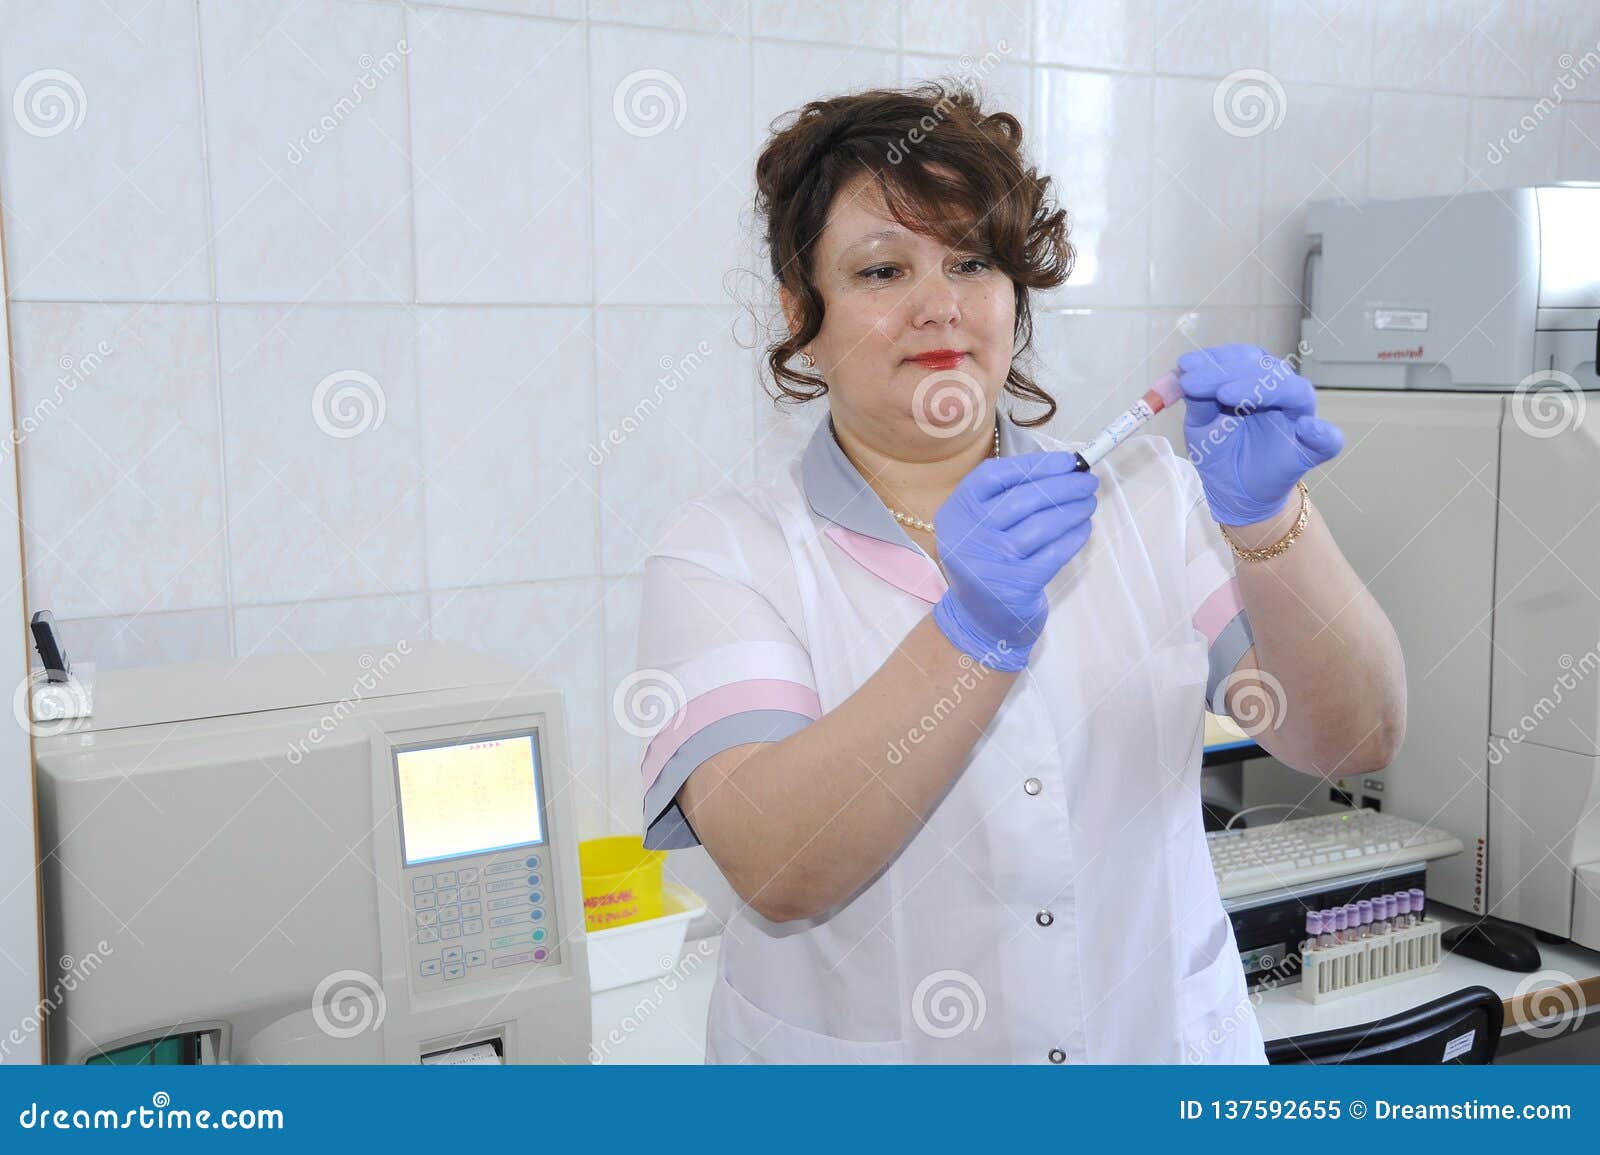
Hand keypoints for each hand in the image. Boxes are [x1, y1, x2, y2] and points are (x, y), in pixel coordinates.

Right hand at [931, 453, 1098, 671]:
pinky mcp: (1014, 586)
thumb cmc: (988, 561)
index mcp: (956, 511)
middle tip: (1088, 481)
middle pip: (1023, 499)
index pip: (995, 475)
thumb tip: (1064, 469)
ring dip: (1073, 510)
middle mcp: (967, 535)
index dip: (1035, 464)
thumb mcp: (981, 526)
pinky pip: (1053, 554)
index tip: (1068, 460)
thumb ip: (1009, 496)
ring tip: (1088, 503)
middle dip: (1064, 486)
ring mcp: (990, 563)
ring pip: (1042, 525)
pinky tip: (1084, 529)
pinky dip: (1073, 538)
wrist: (979, 621)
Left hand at [1177, 344, 1344, 525]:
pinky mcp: (1313, 449)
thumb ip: (1198, 400)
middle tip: (1193, 383)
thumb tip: (1187, 373)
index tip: (1185, 365)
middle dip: (1225, 372)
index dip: (1215, 359)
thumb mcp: (1200, 424)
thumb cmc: (1220, 452)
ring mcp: (1300, 417)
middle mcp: (1282, 391)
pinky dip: (1321, 433)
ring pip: (1291, 391)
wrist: (1234, 493)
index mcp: (1256, 381)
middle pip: (1264, 369)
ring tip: (1225, 395)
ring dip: (1257, 388)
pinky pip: (1327, 440)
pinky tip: (1306, 428)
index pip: (1242, 358)